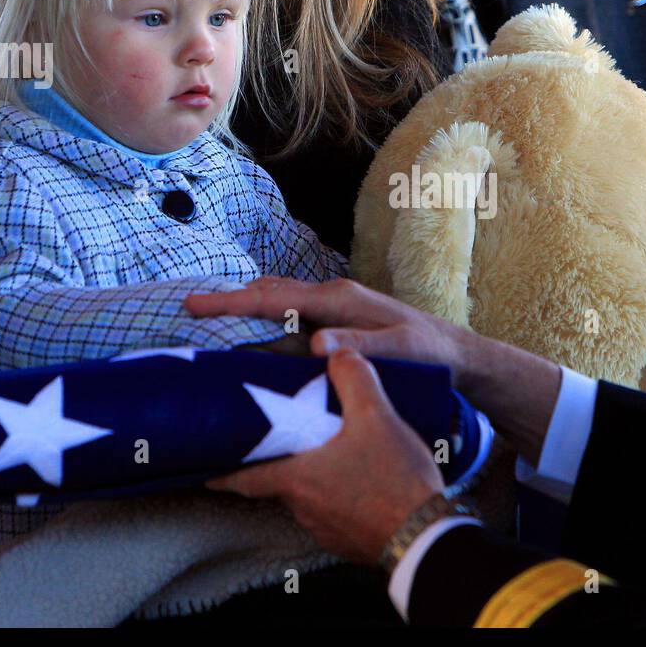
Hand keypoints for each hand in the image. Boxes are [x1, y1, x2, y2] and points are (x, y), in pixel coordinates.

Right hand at [187, 277, 479, 390]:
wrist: (455, 352)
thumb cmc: (429, 353)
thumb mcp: (398, 352)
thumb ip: (357, 346)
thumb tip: (313, 343)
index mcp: (339, 299)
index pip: (275, 299)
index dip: (232, 303)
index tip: (195, 305)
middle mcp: (331, 296)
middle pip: (268, 294)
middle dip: (229, 301)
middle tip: (189, 312)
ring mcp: (332, 307)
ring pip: (277, 302)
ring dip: (246, 309)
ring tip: (208, 321)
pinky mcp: (335, 321)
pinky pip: (291, 317)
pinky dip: (265, 322)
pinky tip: (251, 339)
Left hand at [206, 349, 442, 564]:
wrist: (426, 537)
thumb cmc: (395, 478)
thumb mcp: (376, 415)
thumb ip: (353, 378)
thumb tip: (336, 352)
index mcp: (296, 477)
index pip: (241, 477)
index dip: (220, 470)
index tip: (201, 465)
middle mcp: (301, 507)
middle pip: (275, 483)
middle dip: (276, 462)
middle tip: (280, 441)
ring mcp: (323, 529)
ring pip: (305, 499)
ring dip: (310, 480)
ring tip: (328, 455)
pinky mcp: (346, 541)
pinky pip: (331, 515)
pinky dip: (335, 498)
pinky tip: (357, 482)